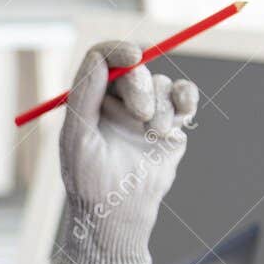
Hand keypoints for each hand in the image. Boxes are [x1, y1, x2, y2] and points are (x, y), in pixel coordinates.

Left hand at [51, 40, 198, 263]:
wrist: (120, 212)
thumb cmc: (90, 180)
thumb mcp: (77, 138)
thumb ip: (84, 96)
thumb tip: (97, 57)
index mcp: (91, 99)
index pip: (103, 58)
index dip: (118, 51)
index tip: (132, 57)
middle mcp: (118, 99)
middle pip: (136, 68)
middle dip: (140, 86)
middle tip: (139, 114)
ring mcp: (147, 109)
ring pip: (161, 84)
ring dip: (159, 107)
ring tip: (151, 135)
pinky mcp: (172, 122)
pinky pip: (184, 95)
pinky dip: (185, 99)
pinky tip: (178, 119)